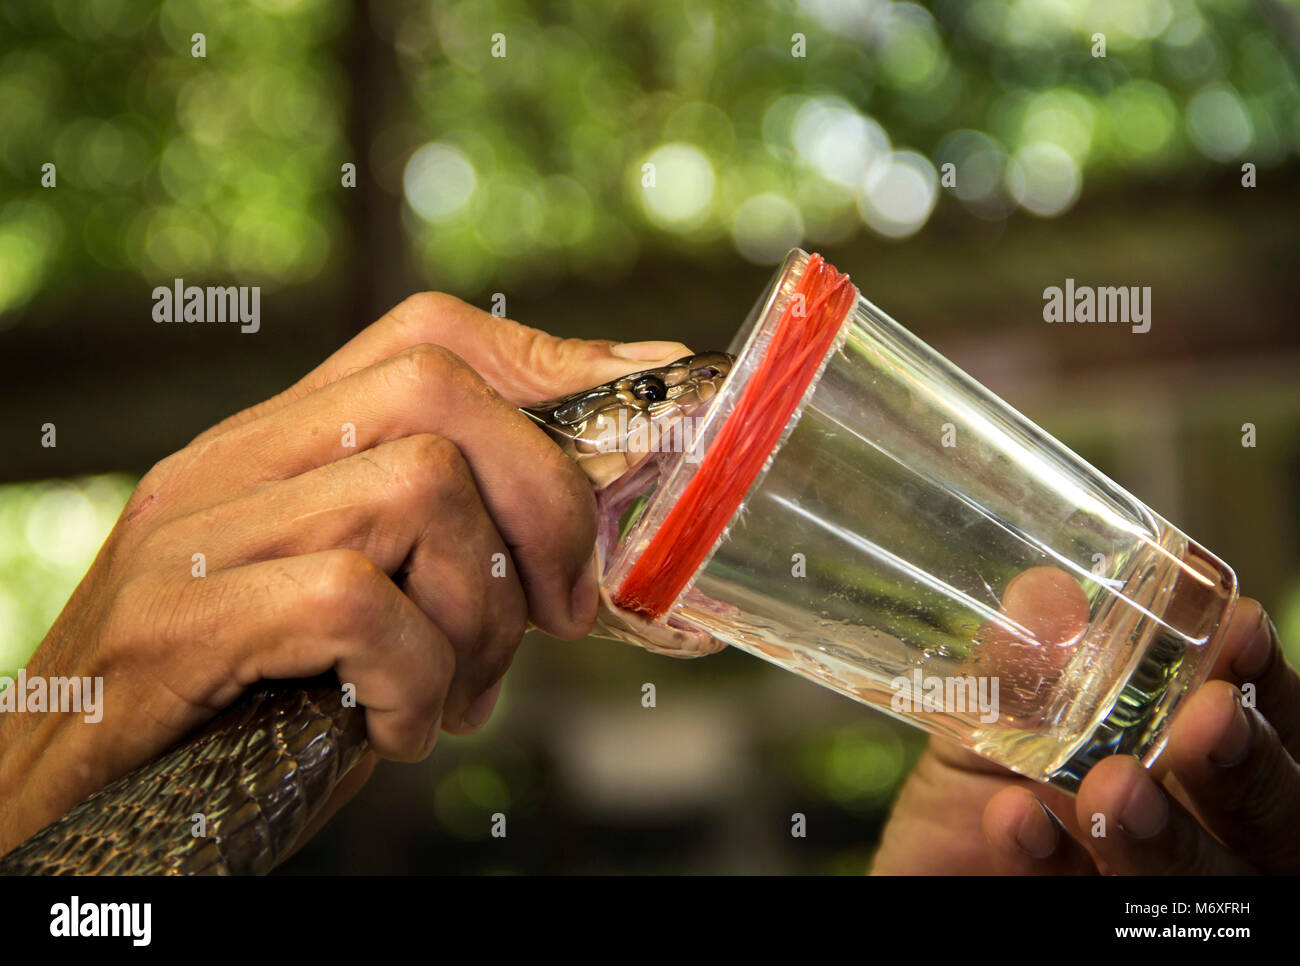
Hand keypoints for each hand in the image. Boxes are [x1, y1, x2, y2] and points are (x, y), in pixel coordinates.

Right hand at [0, 291, 692, 853]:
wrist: (73, 810)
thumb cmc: (242, 709)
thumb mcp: (358, 609)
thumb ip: (446, 553)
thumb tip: (591, 526)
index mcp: (276, 446)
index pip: (426, 337)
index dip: (554, 365)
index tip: (642, 408)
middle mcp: (231, 465)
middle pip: (437, 390)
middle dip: (543, 502)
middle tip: (558, 610)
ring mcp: (196, 537)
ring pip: (416, 487)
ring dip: (479, 616)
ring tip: (453, 693)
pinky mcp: (178, 624)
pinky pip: (355, 601)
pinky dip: (413, 677)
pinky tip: (394, 729)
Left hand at [872, 589, 1298, 873]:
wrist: (922, 876)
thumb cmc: (981, 794)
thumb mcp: (991, 720)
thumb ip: (1020, 667)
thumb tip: (1043, 594)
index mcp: (1197, 765)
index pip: (1264, 723)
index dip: (1264, 683)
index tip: (1240, 627)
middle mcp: (1208, 835)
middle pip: (1273, 814)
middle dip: (1245, 766)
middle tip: (1206, 719)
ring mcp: (1160, 898)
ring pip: (1211, 886)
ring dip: (1164, 834)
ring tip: (1107, 784)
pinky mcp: (1100, 937)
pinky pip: (1092, 914)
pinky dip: (1056, 866)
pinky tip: (1017, 820)